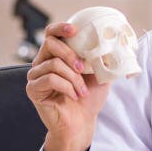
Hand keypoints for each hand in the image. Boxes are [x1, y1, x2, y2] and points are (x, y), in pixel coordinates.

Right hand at [26, 22, 111, 150]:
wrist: (82, 122)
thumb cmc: (89, 98)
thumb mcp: (101, 74)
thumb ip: (103, 57)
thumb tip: (118, 44)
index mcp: (56, 55)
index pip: (51, 33)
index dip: (60, 28)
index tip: (74, 30)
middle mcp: (42, 62)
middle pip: (50, 44)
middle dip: (70, 55)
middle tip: (83, 69)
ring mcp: (35, 75)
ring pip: (53, 64)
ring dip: (73, 78)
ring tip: (82, 90)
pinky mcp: (33, 89)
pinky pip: (49, 79)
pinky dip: (66, 87)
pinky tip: (74, 95)